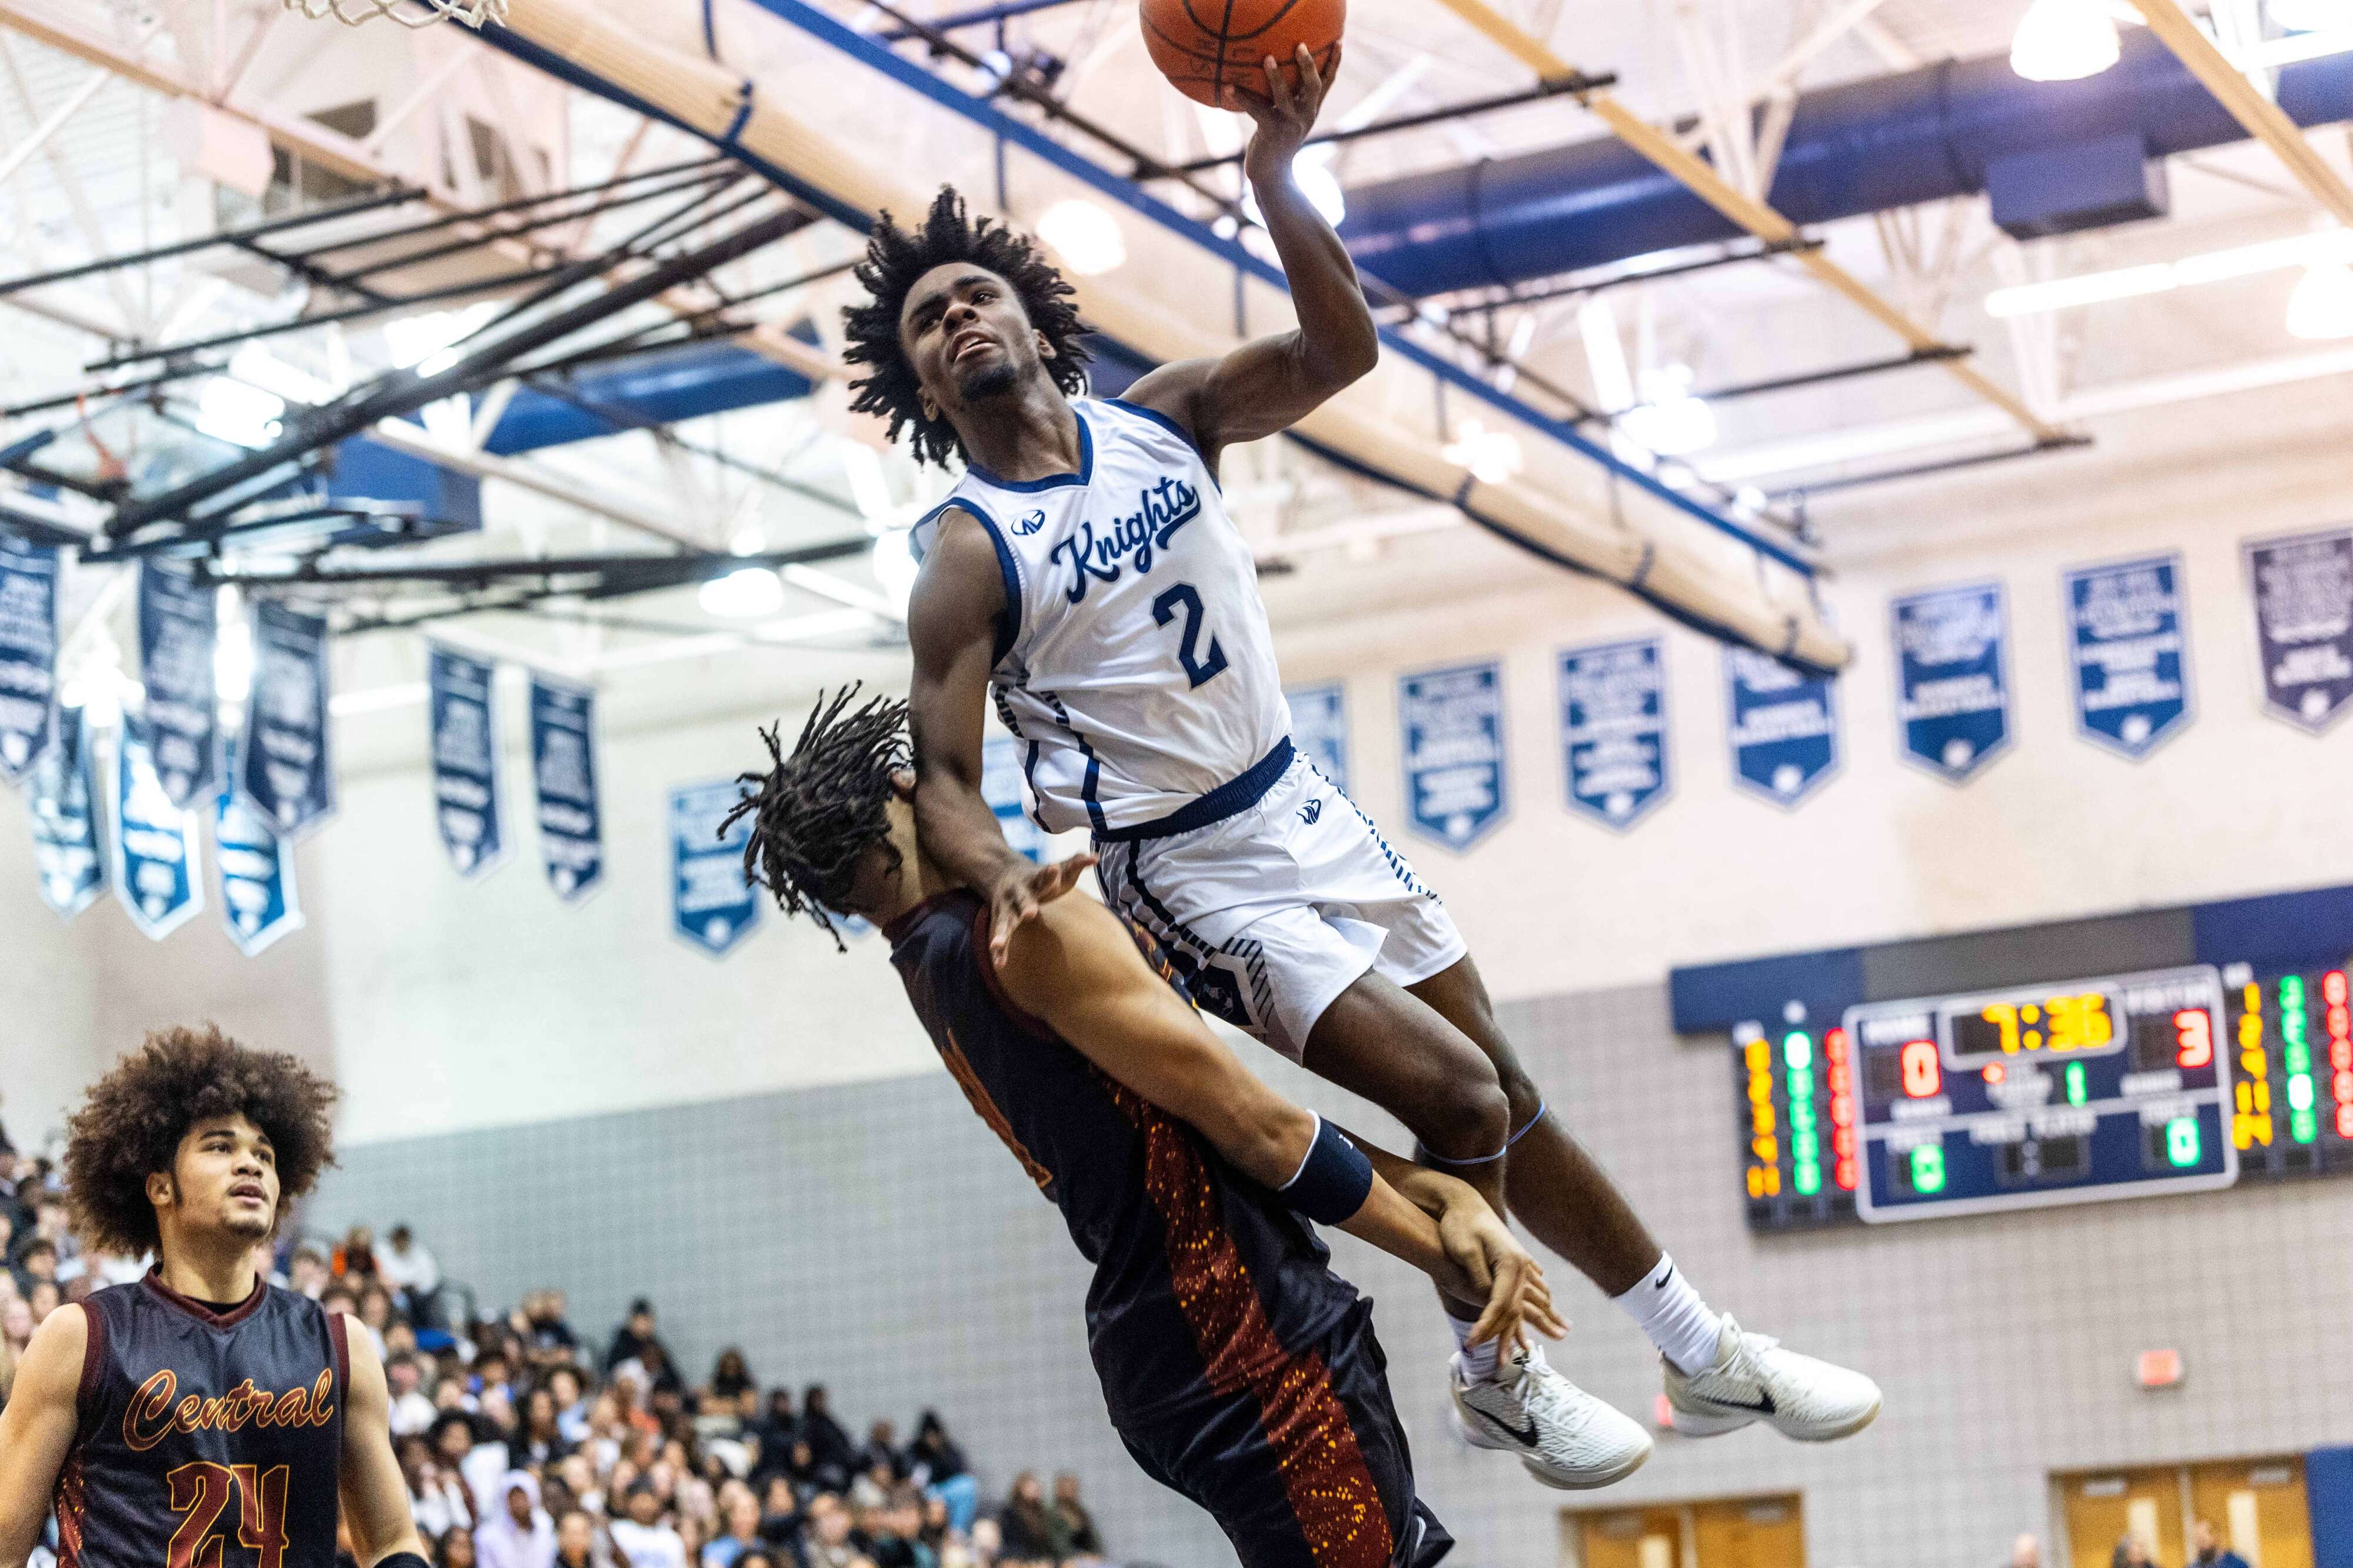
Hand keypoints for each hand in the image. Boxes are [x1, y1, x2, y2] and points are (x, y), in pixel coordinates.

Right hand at [986, 852, 1097, 966]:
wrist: (1002, 871)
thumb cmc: (1041, 877)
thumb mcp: (1058, 868)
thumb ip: (1076, 863)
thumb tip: (1096, 858)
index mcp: (1033, 879)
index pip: (1043, 875)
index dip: (1049, 873)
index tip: (1053, 868)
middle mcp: (1017, 892)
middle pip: (1022, 898)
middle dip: (1026, 905)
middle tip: (1030, 913)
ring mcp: (1006, 907)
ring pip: (1004, 921)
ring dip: (1001, 933)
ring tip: (997, 945)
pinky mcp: (1001, 919)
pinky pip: (1001, 936)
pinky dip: (999, 951)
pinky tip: (1000, 964)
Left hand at [1226, 42, 1340, 176]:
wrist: (1272, 174)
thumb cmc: (1277, 141)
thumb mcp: (1290, 119)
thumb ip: (1291, 98)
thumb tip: (1277, 67)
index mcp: (1311, 109)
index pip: (1326, 83)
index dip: (1333, 63)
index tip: (1338, 42)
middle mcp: (1305, 116)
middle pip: (1313, 86)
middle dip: (1307, 65)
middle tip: (1300, 45)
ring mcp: (1289, 125)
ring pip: (1285, 96)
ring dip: (1276, 77)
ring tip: (1267, 58)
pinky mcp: (1271, 132)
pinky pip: (1257, 110)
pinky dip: (1243, 98)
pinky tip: (1229, 87)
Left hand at [1435, 1197, 1567, 1357]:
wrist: (1461, 1202)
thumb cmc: (1458, 1225)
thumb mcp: (1464, 1251)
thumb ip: (1479, 1278)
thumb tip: (1487, 1301)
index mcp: (1510, 1262)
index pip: (1500, 1304)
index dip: (1486, 1326)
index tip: (1472, 1343)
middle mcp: (1519, 1264)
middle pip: (1516, 1307)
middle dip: (1510, 1335)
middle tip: (1502, 1363)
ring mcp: (1518, 1260)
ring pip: (1529, 1297)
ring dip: (1541, 1318)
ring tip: (1561, 1332)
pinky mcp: (1513, 1257)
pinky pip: (1528, 1285)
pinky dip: (1537, 1297)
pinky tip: (1547, 1299)